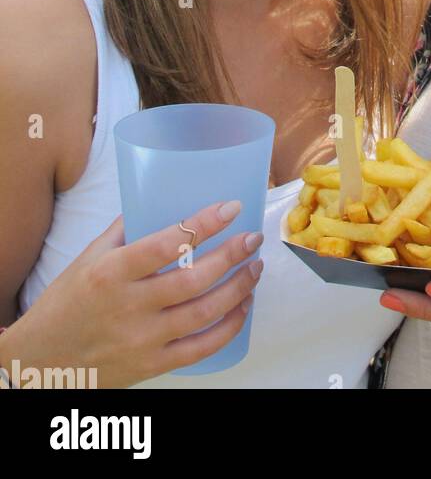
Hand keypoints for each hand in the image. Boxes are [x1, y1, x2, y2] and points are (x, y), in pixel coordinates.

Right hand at [3, 201, 263, 387]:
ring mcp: (142, 340)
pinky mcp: (151, 366)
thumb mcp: (88, 258)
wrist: (42, 361)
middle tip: (253, 238)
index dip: (204, 224)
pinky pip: (201, 349)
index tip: (231, 207)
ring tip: (254, 268)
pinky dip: (229, 327)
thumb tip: (160, 198)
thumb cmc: (66, 303)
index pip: (166, 244)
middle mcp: (128, 307)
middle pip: (194, 279)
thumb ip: (125, 230)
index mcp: (111, 273)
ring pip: (204, 314)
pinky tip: (243, 307)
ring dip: (238, 288)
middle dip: (233, 255)